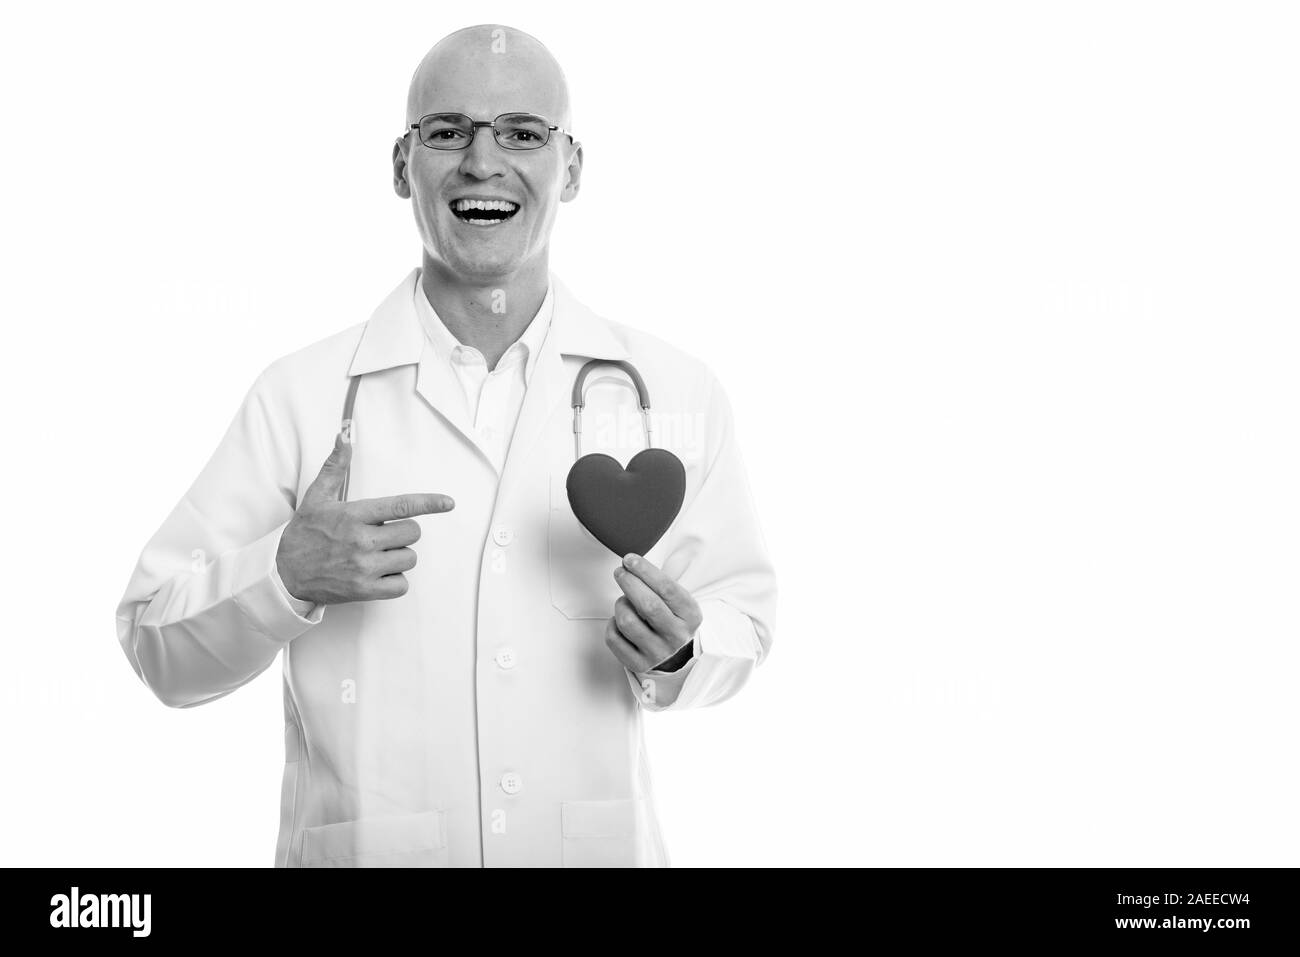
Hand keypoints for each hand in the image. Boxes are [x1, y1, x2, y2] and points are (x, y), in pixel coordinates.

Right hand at [276, 431, 454, 604]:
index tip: (449, 503)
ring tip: (376, 555)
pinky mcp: (364, 590)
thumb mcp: (317, 497)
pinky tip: (378, 574)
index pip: (402, 506)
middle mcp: (362, 540)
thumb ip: (335, 466)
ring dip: (399, 557)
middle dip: (403, 532)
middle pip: (412, 533)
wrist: (284, 573)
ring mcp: (364, 567)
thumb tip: (343, 435)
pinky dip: (395, 581)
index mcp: (354, 515)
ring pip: (409, 559)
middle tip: (383, 535)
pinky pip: (401, 585)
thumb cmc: (304, 533)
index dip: (430, 503)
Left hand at [604, 554, 701, 672]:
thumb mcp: (681, 603)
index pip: (667, 588)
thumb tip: (642, 559)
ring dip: (621, 605)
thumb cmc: (673, 623)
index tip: (630, 559)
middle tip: (621, 572)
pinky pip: (614, 638)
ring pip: (627, 621)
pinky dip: (612, 625)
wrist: (677, 660)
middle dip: (629, 582)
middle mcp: (676, 636)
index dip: (645, 571)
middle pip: (647, 604)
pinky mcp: (638, 664)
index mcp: (690, 617)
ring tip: (624, 601)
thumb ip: (664, 582)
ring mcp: (657, 652)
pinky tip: (620, 621)